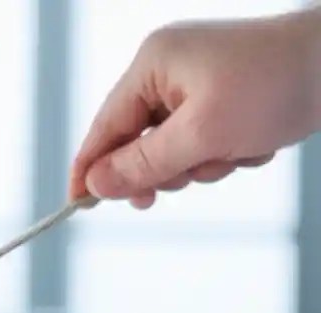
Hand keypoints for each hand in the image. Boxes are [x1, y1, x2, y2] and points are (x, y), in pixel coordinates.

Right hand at [70, 8, 320, 208]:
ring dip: (204, 163)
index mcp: (152, 66)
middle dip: (168, 166)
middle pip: (138, 141)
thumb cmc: (277, 87)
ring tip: (239, 151)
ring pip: (173, 147)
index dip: (90, 169)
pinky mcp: (222, 94)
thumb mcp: (203, 135)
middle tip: (193, 175)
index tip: (77, 206)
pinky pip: (203, 140)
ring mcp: (195, 81)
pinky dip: (225, 151)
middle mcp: (167, 69)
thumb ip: (143, 164)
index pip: (104, 126)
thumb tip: (94, 186)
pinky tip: (254, 143)